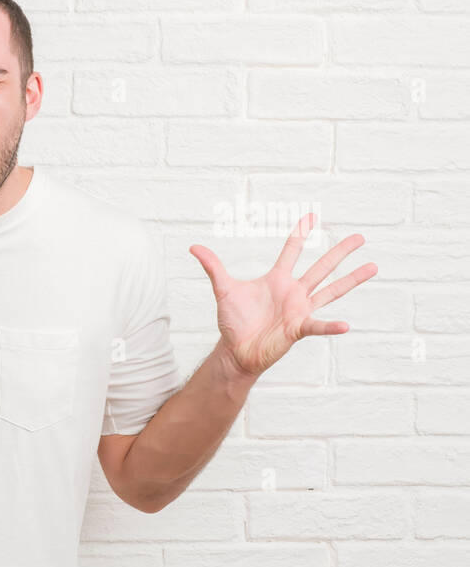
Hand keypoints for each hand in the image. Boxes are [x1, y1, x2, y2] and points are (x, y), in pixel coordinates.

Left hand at [189, 213, 377, 379]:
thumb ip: (212, 267)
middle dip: (339, 252)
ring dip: (351, 280)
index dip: (300, 233)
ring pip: (330, 290)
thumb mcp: (223, 290)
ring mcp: (299, 310)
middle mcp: (293, 292)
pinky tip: (345, 325)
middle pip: (321, 267)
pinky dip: (330, 326)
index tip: (311, 216)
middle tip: (360, 237)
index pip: (291, 251)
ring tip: (373, 266)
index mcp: (277, 279)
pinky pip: (317, 326)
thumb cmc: (233, 321)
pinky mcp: (298, 329)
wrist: (235, 350)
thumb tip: (193, 247)